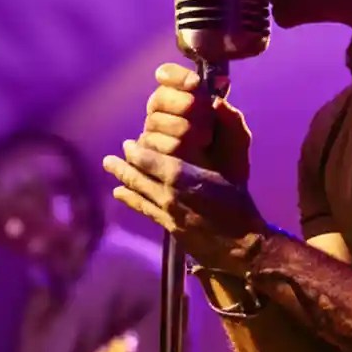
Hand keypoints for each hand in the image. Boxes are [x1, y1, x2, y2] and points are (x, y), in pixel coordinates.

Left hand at [102, 139, 268, 272]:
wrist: (242, 244)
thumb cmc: (239, 204)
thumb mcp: (230, 170)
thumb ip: (219, 142)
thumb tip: (218, 107)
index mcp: (183, 175)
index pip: (148, 159)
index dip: (134, 151)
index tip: (128, 144)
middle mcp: (169, 193)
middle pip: (137, 176)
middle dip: (121, 166)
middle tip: (108, 159)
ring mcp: (167, 212)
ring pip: (137, 193)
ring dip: (122, 181)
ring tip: (110, 171)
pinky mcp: (169, 227)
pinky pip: (145, 209)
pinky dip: (131, 200)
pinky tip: (121, 194)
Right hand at [138, 63, 251, 185]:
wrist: (224, 196)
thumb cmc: (230, 162)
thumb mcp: (237, 139)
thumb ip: (231, 118)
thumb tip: (218, 100)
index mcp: (184, 100)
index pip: (167, 76)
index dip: (177, 76)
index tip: (195, 83)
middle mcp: (164, 114)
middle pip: (159, 97)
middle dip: (183, 104)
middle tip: (205, 116)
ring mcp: (152, 134)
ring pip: (154, 121)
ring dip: (180, 127)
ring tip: (203, 140)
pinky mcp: (146, 156)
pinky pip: (150, 144)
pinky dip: (170, 146)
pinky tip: (186, 152)